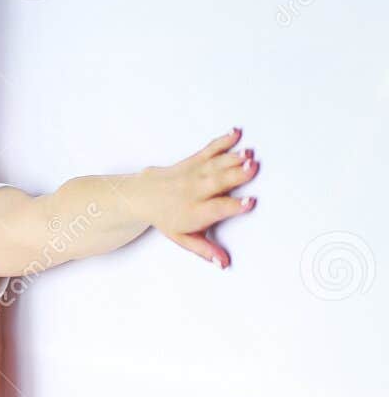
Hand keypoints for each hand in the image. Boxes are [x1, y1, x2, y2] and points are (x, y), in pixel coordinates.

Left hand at [141, 127, 257, 268]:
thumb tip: (224, 263)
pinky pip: (209, 149)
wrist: (143, 195)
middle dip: (236, 176)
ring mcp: (194, 173)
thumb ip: (205, 250)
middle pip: (218, 183)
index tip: (250, 203)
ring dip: (233, 158)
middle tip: (253, 169)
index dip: (234, 206)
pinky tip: (236, 133)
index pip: (217, 209)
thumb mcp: (183, 238)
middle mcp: (194, 191)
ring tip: (249, 154)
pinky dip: (223, 141)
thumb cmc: (167, 218)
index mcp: (194, 212)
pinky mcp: (194, 160)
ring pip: (215, 165)